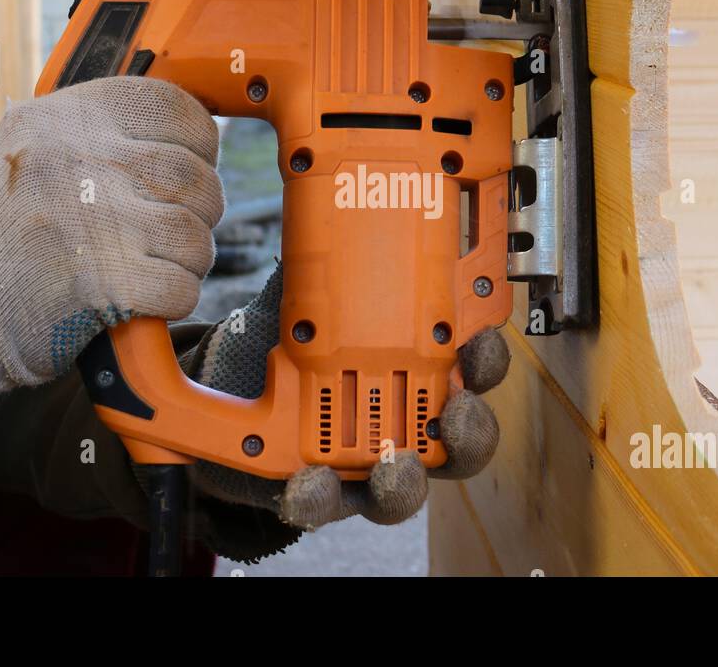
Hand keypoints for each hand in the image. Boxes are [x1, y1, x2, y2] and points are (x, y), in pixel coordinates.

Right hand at [0, 76, 223, 420]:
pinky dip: (175, 300)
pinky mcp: (102, 282)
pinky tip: (144, 301)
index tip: (187, 172)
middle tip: (170, 234)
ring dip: (189, 260)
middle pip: (193, 176)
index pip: (172, 107)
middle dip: (198, 211)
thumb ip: (99, 134)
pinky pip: (182, 286)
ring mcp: (92, 219)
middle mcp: (78, 159)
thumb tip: (189, 140)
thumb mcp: (28, 152)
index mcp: (63, 116)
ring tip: (157, 267)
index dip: (198, 145)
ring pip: (194, 234)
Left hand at [176, 265, 509, 559]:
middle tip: (458, 412)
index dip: (486, 358)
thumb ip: (321, 264)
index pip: (471, 366)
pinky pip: (327, 506)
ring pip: (408, 488)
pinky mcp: (318, 493)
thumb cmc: (284, 334)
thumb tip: (326, 212)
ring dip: (408, 482)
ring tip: (395, 471)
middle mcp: (403, 422)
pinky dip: (317, 499)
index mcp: (416, 365)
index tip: (480, 342)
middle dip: (471, 431)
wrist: (230, 386)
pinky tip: (306, 485)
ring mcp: (365, 465)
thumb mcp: (303, 290)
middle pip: (463, 439)